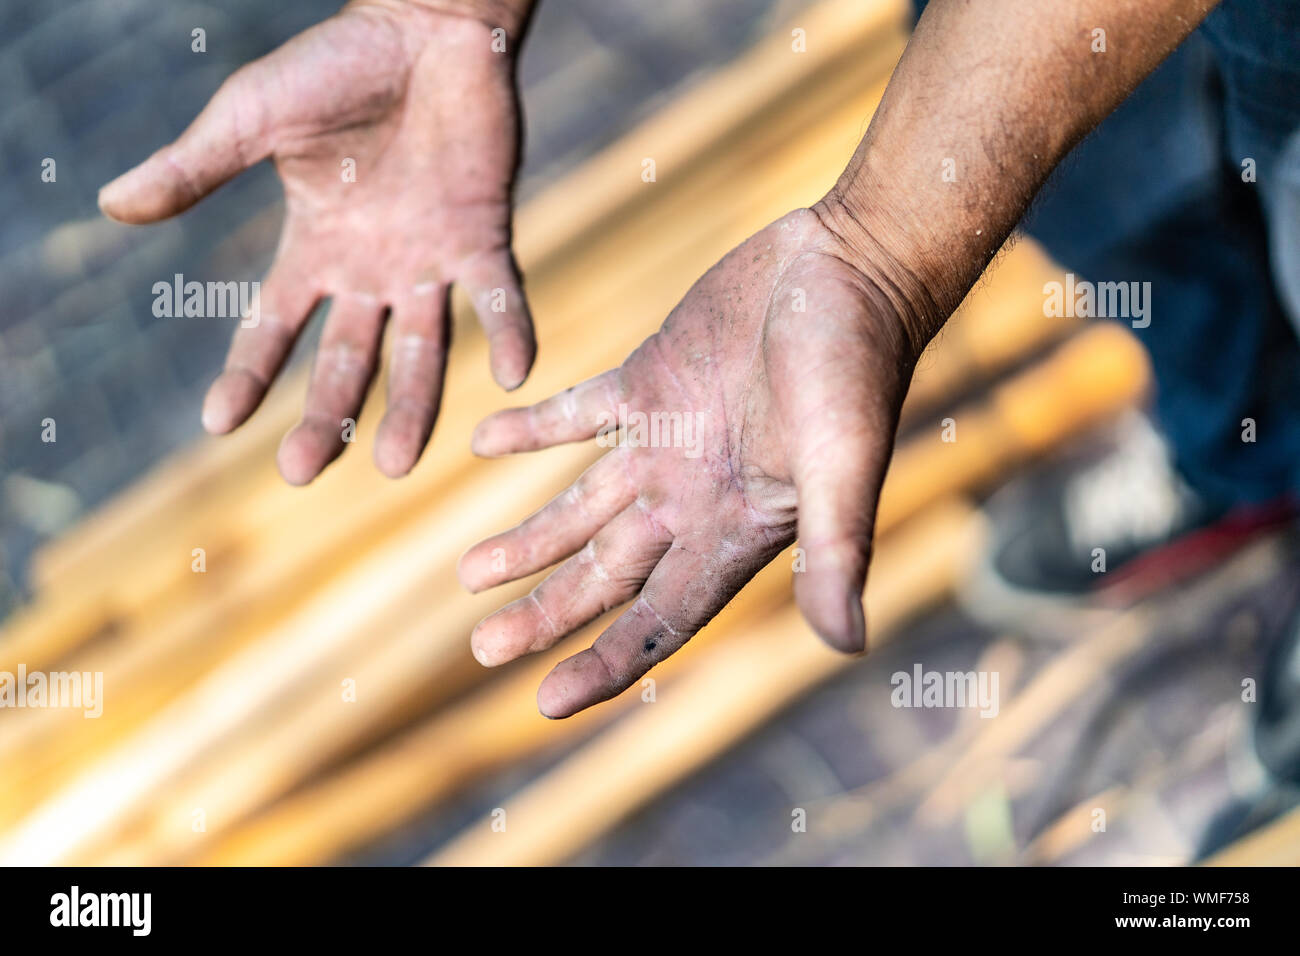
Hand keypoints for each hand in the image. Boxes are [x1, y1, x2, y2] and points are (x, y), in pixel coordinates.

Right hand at [99, 0, 534, 482]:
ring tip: (396, 464)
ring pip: (422, 349)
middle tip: (303, 471)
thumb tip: (112, 205)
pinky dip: (507, 332)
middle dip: (326, 416)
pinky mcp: (483, 236)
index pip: (273, 328)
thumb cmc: (337, 65)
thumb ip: (195, 167)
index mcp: (315, 249)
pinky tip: (512, 375)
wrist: (424, 28)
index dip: (247, 375)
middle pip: (347, 360)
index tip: (219, 424)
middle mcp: (372, 270)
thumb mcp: (252, 117)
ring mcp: (429, 260)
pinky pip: (499, 297)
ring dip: (412, 405)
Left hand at [458, 206, 921, 716]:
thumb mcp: (844, 458)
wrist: (852, 263)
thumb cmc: (858, 362)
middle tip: (482, 646)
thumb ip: (835, 547)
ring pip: (583, 506)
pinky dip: (533, 429)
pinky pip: (578, 414)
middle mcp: (695, 497)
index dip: (606, 662)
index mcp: (736, 528)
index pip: (662, 616)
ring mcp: (667, 440)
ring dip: (530, 539)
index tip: (544, 700)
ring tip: (469, 573)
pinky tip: (484, 441)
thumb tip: (847, 645)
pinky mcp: (650, 378)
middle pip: (608, 574)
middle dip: (547, 612)